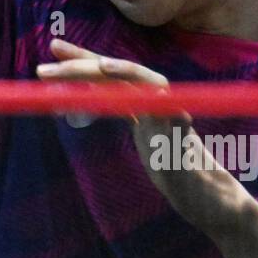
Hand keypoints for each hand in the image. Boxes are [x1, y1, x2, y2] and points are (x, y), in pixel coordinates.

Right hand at [37, 38, 243, 233]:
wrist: (213, 201)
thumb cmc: (203, 194)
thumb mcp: (189, 176)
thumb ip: (180, 149)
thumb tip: (177, 115)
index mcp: (171, 110)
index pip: (144, 81)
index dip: (123, 73)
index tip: (101, 68)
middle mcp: (159, 102)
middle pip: (119, 74)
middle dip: (84, 67)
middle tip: (44, 68)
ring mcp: (148, 109)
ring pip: (110, 81)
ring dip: (81, 68)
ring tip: (50, 56)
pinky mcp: (141, 120)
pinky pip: (110, 96)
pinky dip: (87, 89)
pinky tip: (66, 87)